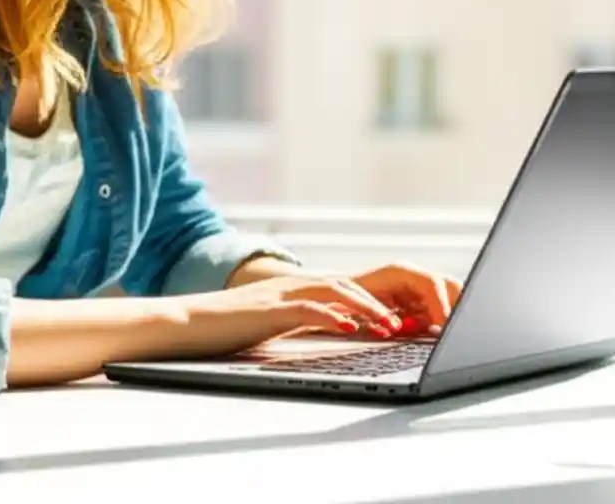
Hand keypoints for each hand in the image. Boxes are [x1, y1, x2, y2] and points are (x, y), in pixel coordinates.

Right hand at [231, 260, 462, 338]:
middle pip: (361, 284)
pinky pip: (306, 309)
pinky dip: (330, 316)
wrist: (189, 323)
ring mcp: (287, 294)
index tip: (425, 319)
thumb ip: (319, 321)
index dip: (398, 299)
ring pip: (339, 292)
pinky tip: (348, 326)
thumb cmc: (236, 329)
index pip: (365, 287)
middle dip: (395, 300)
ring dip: (369, 308)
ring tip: (394, 327)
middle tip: (420, 320)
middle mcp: (305, 284)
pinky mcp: (269, 309)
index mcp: (314, 289)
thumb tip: (356, 329)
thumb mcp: (287, 325)